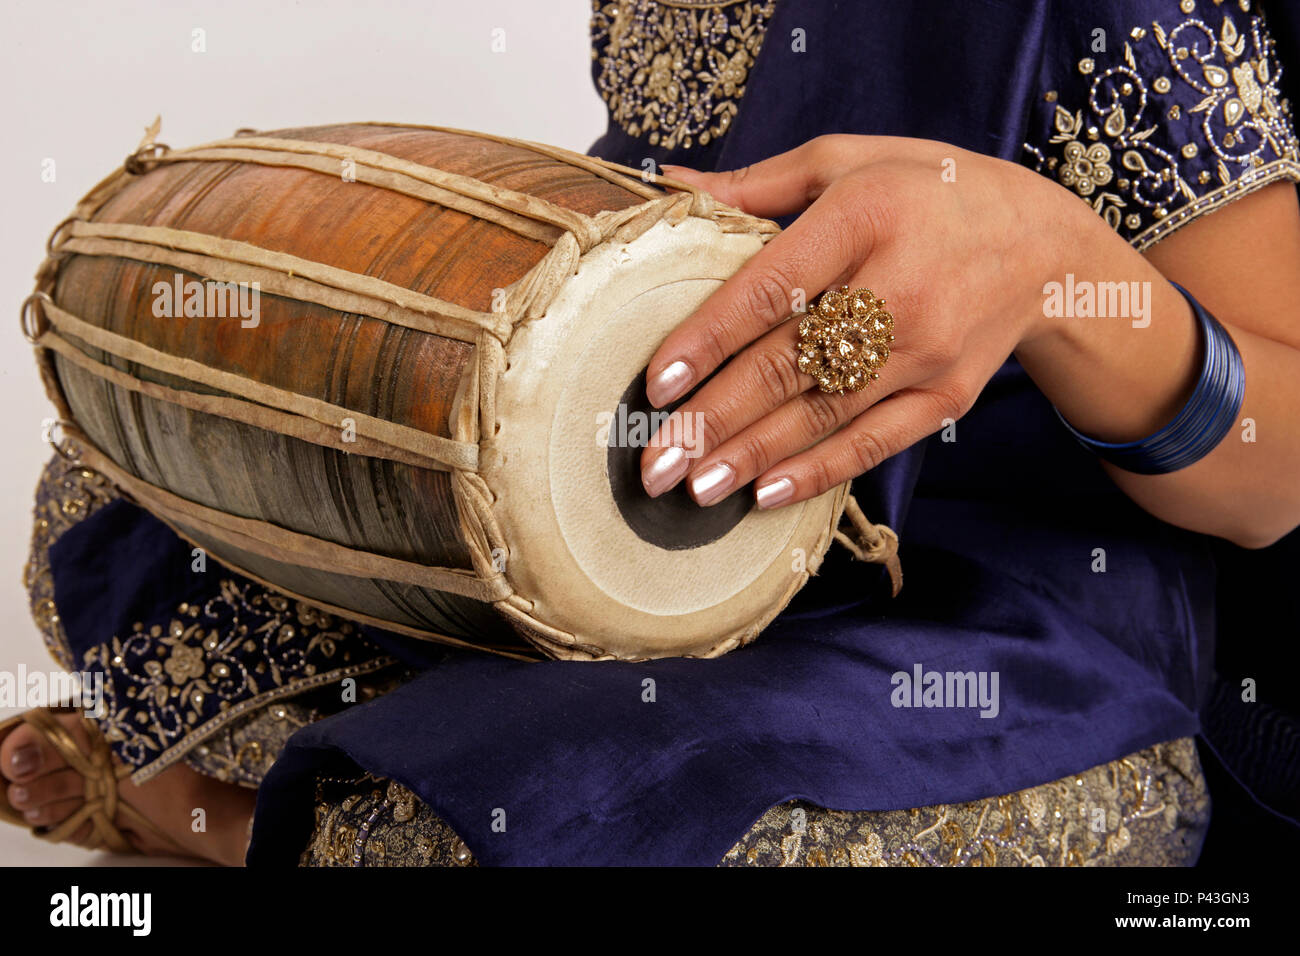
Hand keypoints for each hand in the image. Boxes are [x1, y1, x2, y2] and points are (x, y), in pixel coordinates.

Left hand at [639, 134, 1075, 507]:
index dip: (709, 339)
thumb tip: (665, 183)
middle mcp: (901, 286)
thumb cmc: (930, 193)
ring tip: (694, 489)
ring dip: (754, 456)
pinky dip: (819, 472)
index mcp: (866, 214)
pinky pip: (875, 443)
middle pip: (791, 363)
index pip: (771, 287)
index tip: (656, 383)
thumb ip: (757, 183)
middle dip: (716, 419)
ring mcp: (929, 350)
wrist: (1044, 247)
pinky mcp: (948, 396)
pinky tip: (764, 495)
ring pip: (826, 413)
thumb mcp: (849, 160)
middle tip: (655, 463)